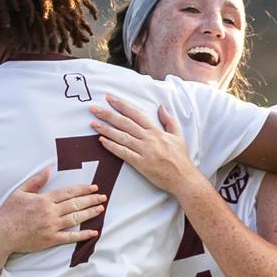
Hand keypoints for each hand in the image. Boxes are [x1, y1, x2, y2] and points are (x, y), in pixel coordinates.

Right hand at [0, 169, 106, 255]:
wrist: (2, 234)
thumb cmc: (9, 213)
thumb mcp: (20, 192)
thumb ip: (36, 181)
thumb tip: (48, 170)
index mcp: (44, 200)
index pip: (68, 192)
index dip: (82, 189)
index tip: (93, 187)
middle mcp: (50, 213)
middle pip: (75, 204)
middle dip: (90, 200)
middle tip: (102, 197)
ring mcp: (52, 227)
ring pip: (75, 219)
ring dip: (90, 213)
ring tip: (100, 209)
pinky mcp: (50, 240)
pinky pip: (70, 238)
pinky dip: (82, 235)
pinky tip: (93, 232)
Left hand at [90, 95, 207, 197]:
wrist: (183, 177)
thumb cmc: (180, 158)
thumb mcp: (178, 135)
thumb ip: (169, 120)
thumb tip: (161, 107)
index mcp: (155, 131)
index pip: (135, 114)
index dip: (122, 105)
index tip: (110, 99)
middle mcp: (148, 138)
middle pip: (125, 123)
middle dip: (108, 114)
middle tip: (94, 109)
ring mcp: (144, 151)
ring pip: (122, 136)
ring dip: (106, 129)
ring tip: (93, 124)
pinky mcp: (141, 164)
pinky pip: (123, 153)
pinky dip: (112, 147)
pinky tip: (102, 141)